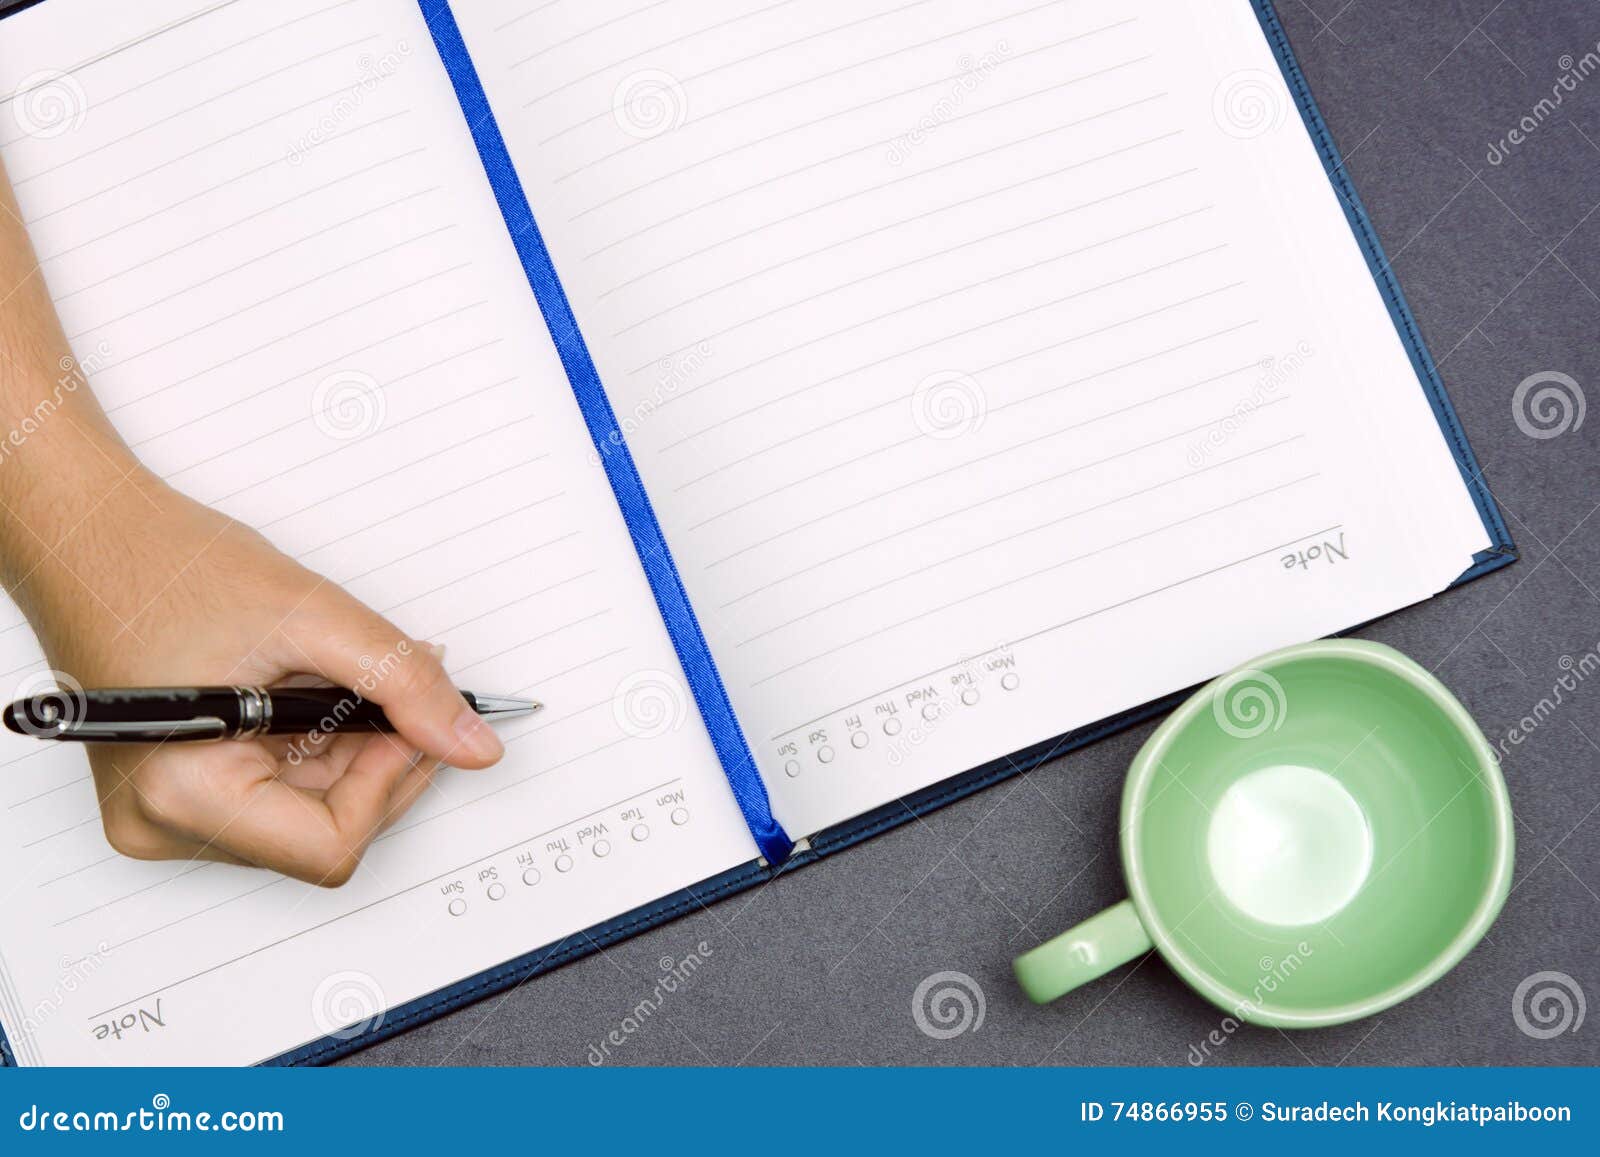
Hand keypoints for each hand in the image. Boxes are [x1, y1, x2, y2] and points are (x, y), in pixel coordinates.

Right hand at [16, 471, 505, 885]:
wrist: (93, 537)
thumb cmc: (167, 565)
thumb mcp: (314, 616)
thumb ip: (405, 684)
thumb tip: (473, 743)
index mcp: (183, 793)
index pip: (333, 845)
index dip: (391, 779)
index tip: (414, 720)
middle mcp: (164, 823)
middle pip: (328, 831)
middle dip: (379, 756)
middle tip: (398, 684)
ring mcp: (167, 814)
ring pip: (312, 812)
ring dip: (349, 746)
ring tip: (334, 674)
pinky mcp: (178, 793)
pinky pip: (281, 793)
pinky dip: (315, 744)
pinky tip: (306, 691)